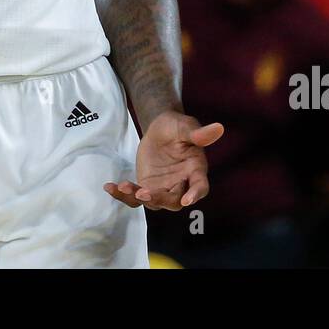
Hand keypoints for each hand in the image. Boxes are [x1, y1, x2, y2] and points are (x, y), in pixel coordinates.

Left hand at [105, 111, 222, 210]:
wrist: (159, 129)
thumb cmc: (176, 127)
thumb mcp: (185, 126)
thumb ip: (198, 133)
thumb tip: (219, 128)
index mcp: (195, 170)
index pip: (200, 186)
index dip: (195, 194)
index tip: (187, 200)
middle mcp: (181, 184)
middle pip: (174, 201)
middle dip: (160, 199)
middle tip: (144, 192)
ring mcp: (163, 189)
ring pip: (154, 203)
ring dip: (138, 198)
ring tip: (124, 187)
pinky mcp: (147, 187)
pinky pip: (136, 198)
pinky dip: (123, 196)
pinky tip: (110, 187)